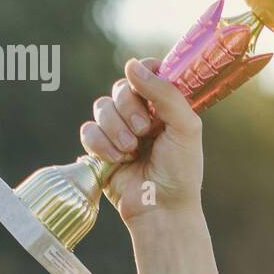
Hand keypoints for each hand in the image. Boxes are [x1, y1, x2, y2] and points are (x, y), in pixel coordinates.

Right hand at [79, 57, 203, 226]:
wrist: (161, 208)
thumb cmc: (181, 171)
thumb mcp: (186, 128)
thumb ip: (165, 94)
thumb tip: (131, 65)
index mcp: (165, 105)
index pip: (148, 71)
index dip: (144, 71)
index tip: (144, 81)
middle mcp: (142, 114)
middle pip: (120, 88)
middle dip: (129, 109)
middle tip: (144, 131)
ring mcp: (120, 130)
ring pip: (101, 107)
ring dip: (115, 129)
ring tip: (131, 151)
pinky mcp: (101, 148)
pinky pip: (88, 130)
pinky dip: (100, 144)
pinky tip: (117, 160)